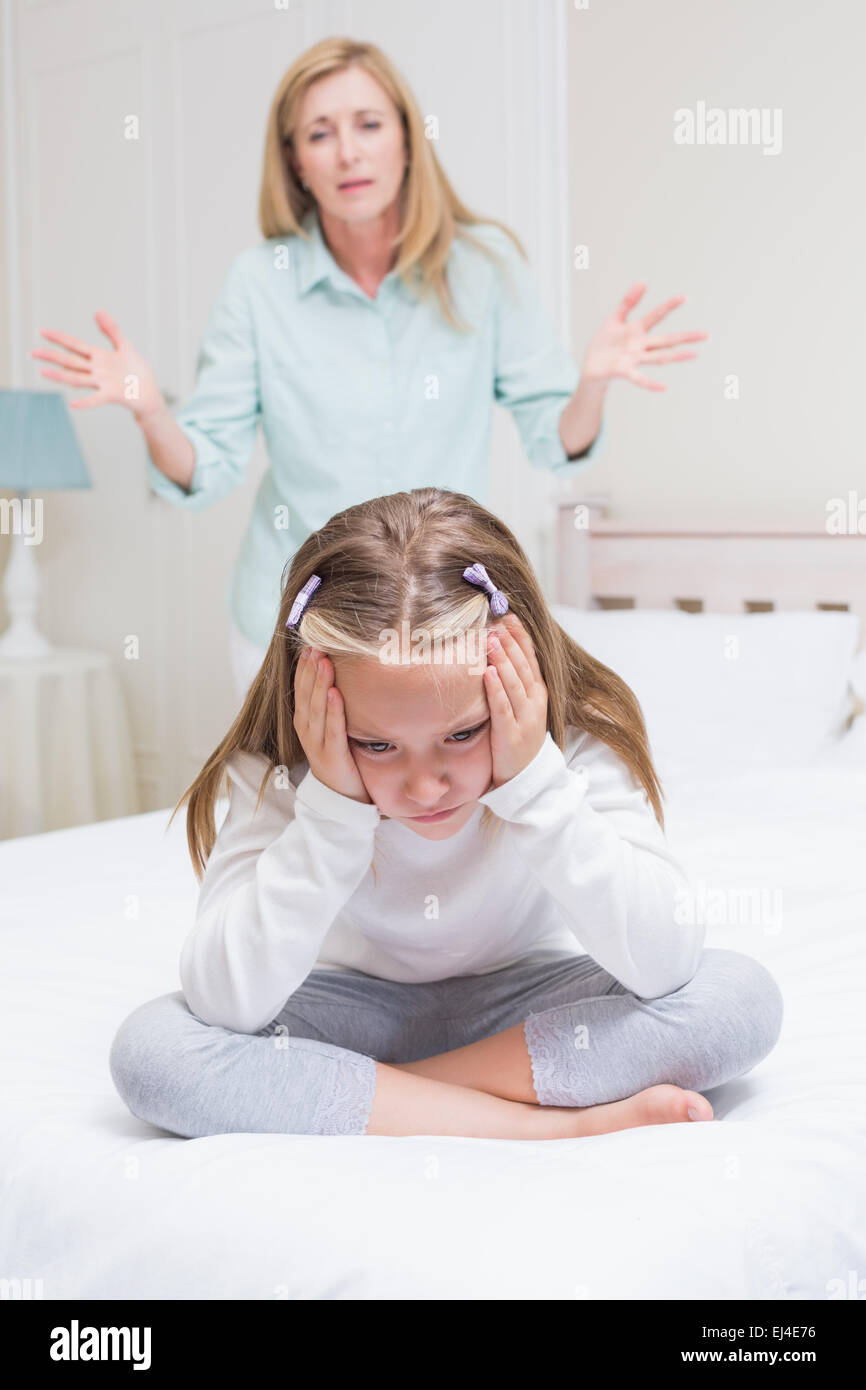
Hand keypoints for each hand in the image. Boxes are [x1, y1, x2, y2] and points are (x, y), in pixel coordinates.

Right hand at [30, 312, 164, 418]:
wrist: (149, 393)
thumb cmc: (137, 371)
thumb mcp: (125, 346)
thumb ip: (111, 330)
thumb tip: (97, 310)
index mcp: (98, 357)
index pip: (74, 346)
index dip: (59, 338)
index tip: (42, 332)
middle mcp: (96, 370)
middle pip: (70, 362)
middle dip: (51, 356)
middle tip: (32, 352)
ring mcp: (102, 383)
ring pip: (77, 378)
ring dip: (60, 376)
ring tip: (43, 372)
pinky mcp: (112, 395)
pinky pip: (96, 399)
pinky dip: (85, 402)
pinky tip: (72, 404)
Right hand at [292, 647, 371, 803]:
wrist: (341, 798)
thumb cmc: (340, 757)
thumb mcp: (331, 728)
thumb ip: (329, 706)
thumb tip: (337, 676)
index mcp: (305, 721)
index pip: (300, 688)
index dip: (303, 667)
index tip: (310, 644)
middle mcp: (307, 730)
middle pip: (305, 694)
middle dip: (310, 669)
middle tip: (317, 644)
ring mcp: (317, 743)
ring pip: (316, 708)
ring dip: (319, 683)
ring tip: (324, 661)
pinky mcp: (332, 755)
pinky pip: (333, 729)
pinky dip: (333, 710)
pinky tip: (335, 693)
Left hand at [483, 613, 548, 788]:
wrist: (528, 779)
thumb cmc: (520, 739)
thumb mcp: (523, 708)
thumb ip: (514, 684)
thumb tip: (497, 655)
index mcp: (538, 693)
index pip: (530, 658)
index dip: (520, 636)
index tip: (509, 616)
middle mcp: (534, 702)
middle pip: (522, 666)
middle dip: (509, 642)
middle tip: (495, 621)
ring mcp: (525, 718)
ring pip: (513, 683)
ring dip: (502, 659)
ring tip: (490, 639)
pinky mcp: (511, 734)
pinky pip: (502, 707)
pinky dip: (496, 689)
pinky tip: (488, 673)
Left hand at [580, 284, 707, 392]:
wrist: (590, 367)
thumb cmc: (604, 343)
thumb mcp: (614, 319)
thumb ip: (628, 302)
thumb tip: (643, 282)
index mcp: (637, 331)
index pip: (656, 316)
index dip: (668, 307)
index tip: (683, 297)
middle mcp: (640, 346)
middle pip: (666, 340)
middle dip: (686, 337)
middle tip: (706, 335)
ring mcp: (634, 359)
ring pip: (658, 357)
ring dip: (676, 356)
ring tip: (694, 355)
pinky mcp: (624, 371)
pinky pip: (639, 378)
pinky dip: (650, 383)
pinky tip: (664, 387)